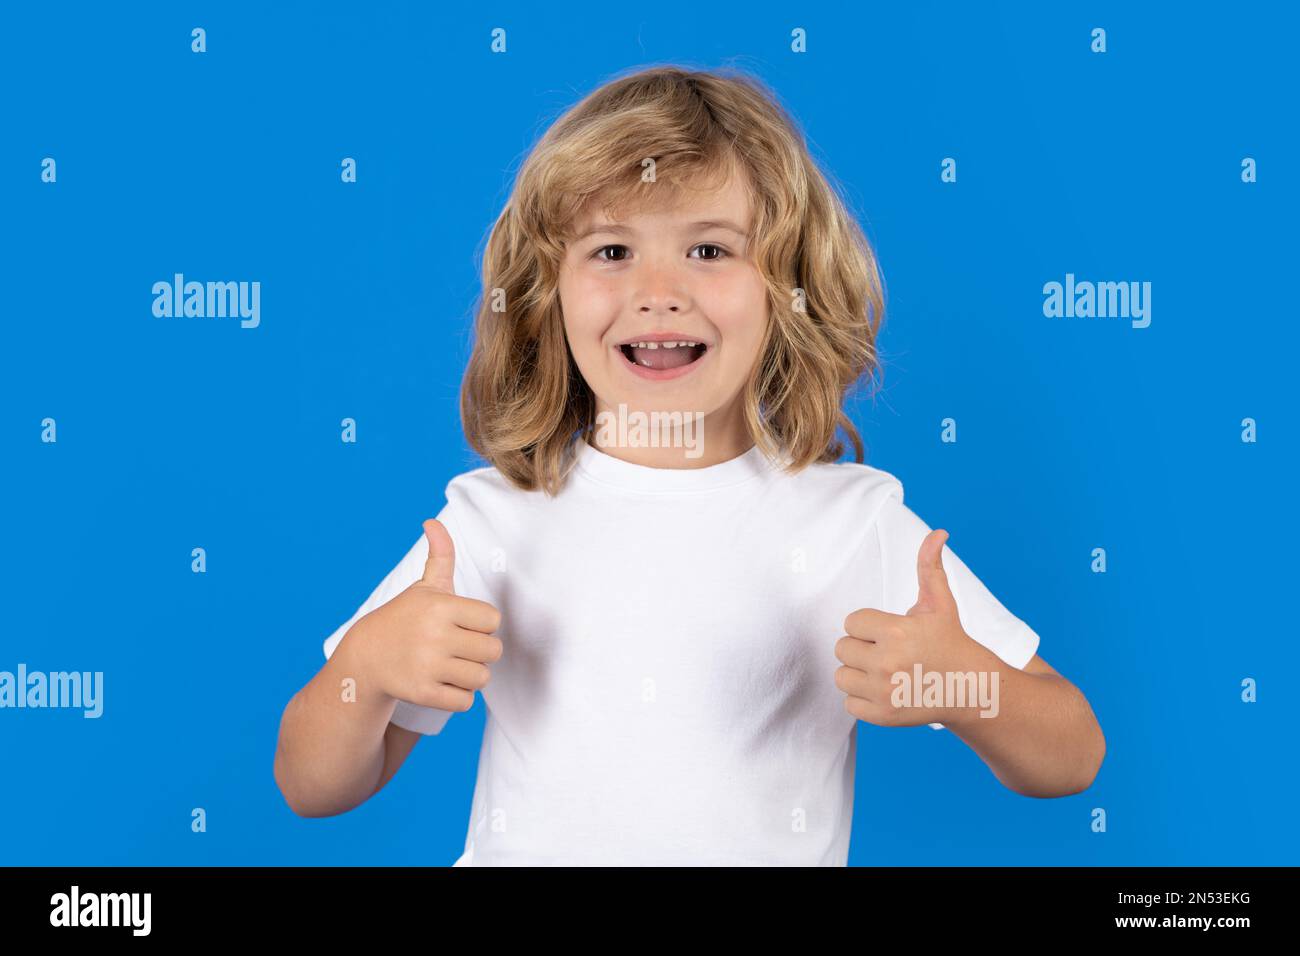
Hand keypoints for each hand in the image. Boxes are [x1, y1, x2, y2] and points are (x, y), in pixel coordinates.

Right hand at [349, 519, 502, 713]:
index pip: (492, 620)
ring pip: (482, 678)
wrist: (366, 658)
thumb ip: (439, 555)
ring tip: (451, 666)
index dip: (482, 624)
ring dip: (471, 675)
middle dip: (480, 652)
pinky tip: (442, 684)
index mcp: (440, 607)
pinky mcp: (422, 693)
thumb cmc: (405, 619)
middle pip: (493, 651)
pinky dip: (459, 697)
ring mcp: (428, 666)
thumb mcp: (423, 587)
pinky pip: (465, 702)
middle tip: (459, 648)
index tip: (463, 624)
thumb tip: (432, 522)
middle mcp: (435, 635)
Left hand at [833, 528, 989, 726]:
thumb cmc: (950, 641)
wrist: (971, 689)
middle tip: (887, 652)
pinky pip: (848, 703)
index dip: (869, 626)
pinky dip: (861, 699)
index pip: (851, 622)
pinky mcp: (883, 716)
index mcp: (897, 630)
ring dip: (857, 673)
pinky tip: (884, 691)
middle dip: (861, 647)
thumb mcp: (941, 603)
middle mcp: (888, 662)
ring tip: (883, 671)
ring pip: (841, 675)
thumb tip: (938, 533)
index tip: (891, 632)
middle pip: (842, 648)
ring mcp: (884, 692)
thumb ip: (930, 567)